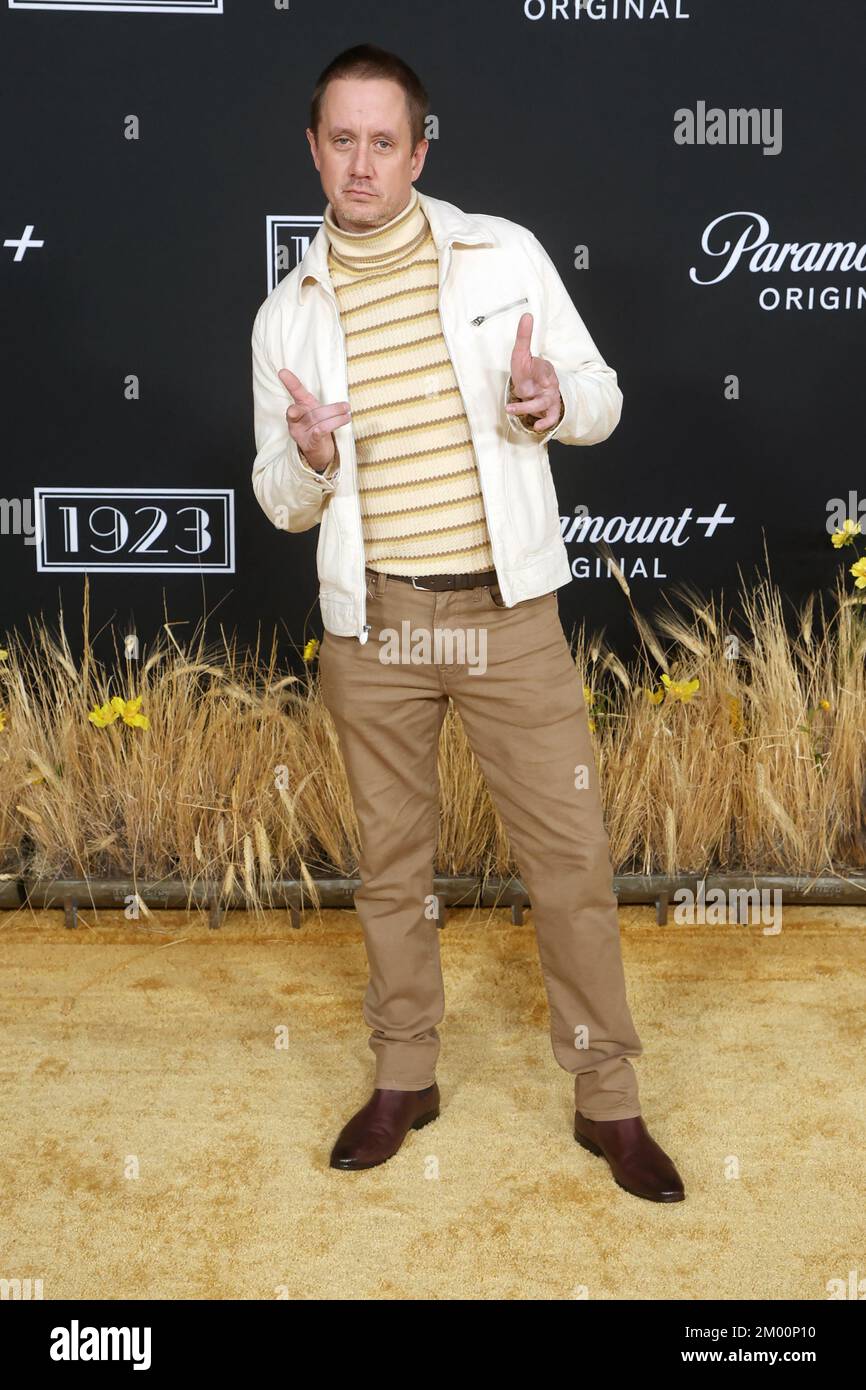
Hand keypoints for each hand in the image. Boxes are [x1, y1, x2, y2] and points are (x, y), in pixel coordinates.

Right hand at [277, 368, 350, 471]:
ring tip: (349, 415)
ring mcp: (301, 432)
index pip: (295, 392)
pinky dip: (325, 428)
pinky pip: (318, 433)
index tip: (283, 372)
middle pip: (313, 410)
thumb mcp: (315, 411)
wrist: (317, 453)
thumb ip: (315, 400)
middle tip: (347, 406)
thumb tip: (324, 388)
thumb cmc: (316, 426)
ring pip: (320, 421)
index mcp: (298, 408)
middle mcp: (297, 419)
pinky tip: (335, 425)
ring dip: (337, 418)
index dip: (290, 382)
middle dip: (331, 409)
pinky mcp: (309, 443)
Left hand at [505, 312, 562, 430]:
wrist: (536, 389)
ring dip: (527, 408)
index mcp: (543, 368)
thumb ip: (524, 336)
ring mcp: (549, 397)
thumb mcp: (523, 354)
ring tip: (510, 410)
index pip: (544, 367)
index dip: (540, 367)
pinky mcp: (549, 411)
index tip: (533, 363)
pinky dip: (545, 423)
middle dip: (537, 383)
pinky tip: (537, 428)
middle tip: (521, 389)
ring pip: (543, 403)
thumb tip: (527, 314)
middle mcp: (549, 383)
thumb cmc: (527, 371)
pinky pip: (551, 418)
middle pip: (547, 384)